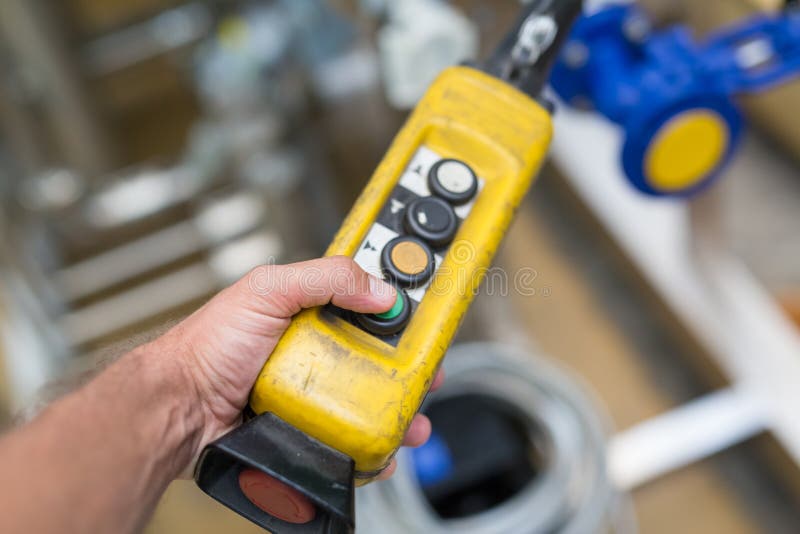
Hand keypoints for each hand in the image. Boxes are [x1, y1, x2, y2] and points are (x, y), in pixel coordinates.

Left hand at [154, 256, 441, 477]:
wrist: (179, 408)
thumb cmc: (209, 345)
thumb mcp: (267, 290)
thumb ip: (323, 278)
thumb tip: (379, 289)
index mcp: (312, 310)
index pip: (368, 302)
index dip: (400, 309)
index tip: (428, 318)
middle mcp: (317, 349)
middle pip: (379, 356)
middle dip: (410, 366)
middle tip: (428, 375)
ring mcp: (314, 390)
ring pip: (370, 399)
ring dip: (398, 410)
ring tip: (413, 421)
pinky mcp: (308, 425)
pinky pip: (349, 434)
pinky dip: (371, 443)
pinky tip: (382, 449)